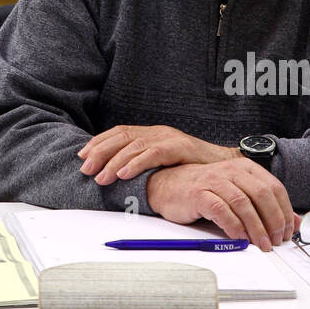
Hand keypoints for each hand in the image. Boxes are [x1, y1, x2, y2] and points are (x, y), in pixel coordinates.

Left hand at [78, 124, 238, 184]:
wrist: (226, 165)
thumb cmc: (193, 167)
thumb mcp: (165, 163)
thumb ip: (145, 164)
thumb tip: (117, 175)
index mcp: (152, 133)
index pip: (119, 133)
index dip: (99, 142)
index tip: (82, 156)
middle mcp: (157, 131)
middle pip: (121, 137)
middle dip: (100, 152)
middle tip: (85, 168)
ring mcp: (168, 137)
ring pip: (133, 146)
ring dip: (113, 161)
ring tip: (100, 177)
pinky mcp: (179, 147)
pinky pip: (153, 154)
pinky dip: (135, 163)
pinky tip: (123, 173)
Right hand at [146, 160, 300, 250]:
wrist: (168, 186)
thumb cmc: (205, 190)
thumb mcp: (238, 192)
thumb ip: (264, 205)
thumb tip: (294, 222)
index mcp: (244, 168)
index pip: (274, 187)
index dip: (284, 211)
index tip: (287, 231)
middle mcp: (230, 170)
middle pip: (262, 194)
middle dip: (273, 221)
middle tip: (275, 241)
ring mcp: (214, 180)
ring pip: (243, 203)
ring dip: (256, 227)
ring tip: (260, 244)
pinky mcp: (199, 194)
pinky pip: (221, 210)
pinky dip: (233, 226)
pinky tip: (239, 238)